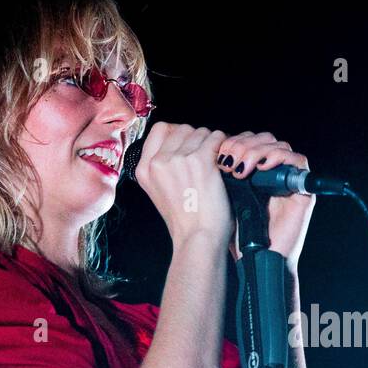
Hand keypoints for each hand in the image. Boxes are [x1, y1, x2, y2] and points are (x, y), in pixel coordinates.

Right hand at [132, 122, 232, 251]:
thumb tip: (179, 142)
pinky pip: (216, 138)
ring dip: (211, 143)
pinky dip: (223, 145)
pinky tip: (224, 159)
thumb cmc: (186, 221)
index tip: (189, 144)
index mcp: (144, 169)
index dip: (178, 133)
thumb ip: (162, 168)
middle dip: (197, 139)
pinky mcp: (200, 160)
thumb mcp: (159, 193)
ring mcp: (178, 159)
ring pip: (201, 132)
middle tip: (206, 157)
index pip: (160, 129)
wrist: (198, 239)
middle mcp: (158, 162)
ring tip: (215, 162)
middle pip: (182, 128)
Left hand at [216, 131, 315, 273]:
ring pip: (278, 145)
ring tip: (241, 168)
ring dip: (257, 151)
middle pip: (262, 138)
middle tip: (229, 161)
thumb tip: (201, 149)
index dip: (233, 141)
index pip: (247, 140)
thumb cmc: (237, 234)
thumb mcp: (220, 199)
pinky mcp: (303, 190)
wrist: (255, 259)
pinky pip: (298, 160)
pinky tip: (261, 168)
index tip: (218, 154)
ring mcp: (288, 180)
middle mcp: (272, 173)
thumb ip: (216, 175)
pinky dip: (280, 158)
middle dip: (243, 144)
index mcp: (253, 172)